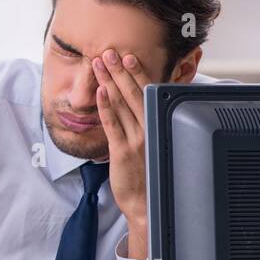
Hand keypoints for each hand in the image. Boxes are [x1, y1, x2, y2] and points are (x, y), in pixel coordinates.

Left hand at [91, 49, 151, 259]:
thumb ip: (148, 124)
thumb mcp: (155, 146)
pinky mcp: (122, 152)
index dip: (137, 74)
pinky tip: (100, 92)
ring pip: (122, 105)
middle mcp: (150, 130)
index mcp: (159, 126)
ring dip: (109, 82)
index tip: (128, 57)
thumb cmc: (152, 176)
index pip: (149, 94)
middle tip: (109, 52)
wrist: (148, 207)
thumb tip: (138, 104)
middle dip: (120, 71)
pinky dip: (106, 107)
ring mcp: (137, 140)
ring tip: (99, 64)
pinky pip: (113, 125)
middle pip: (134, 94)